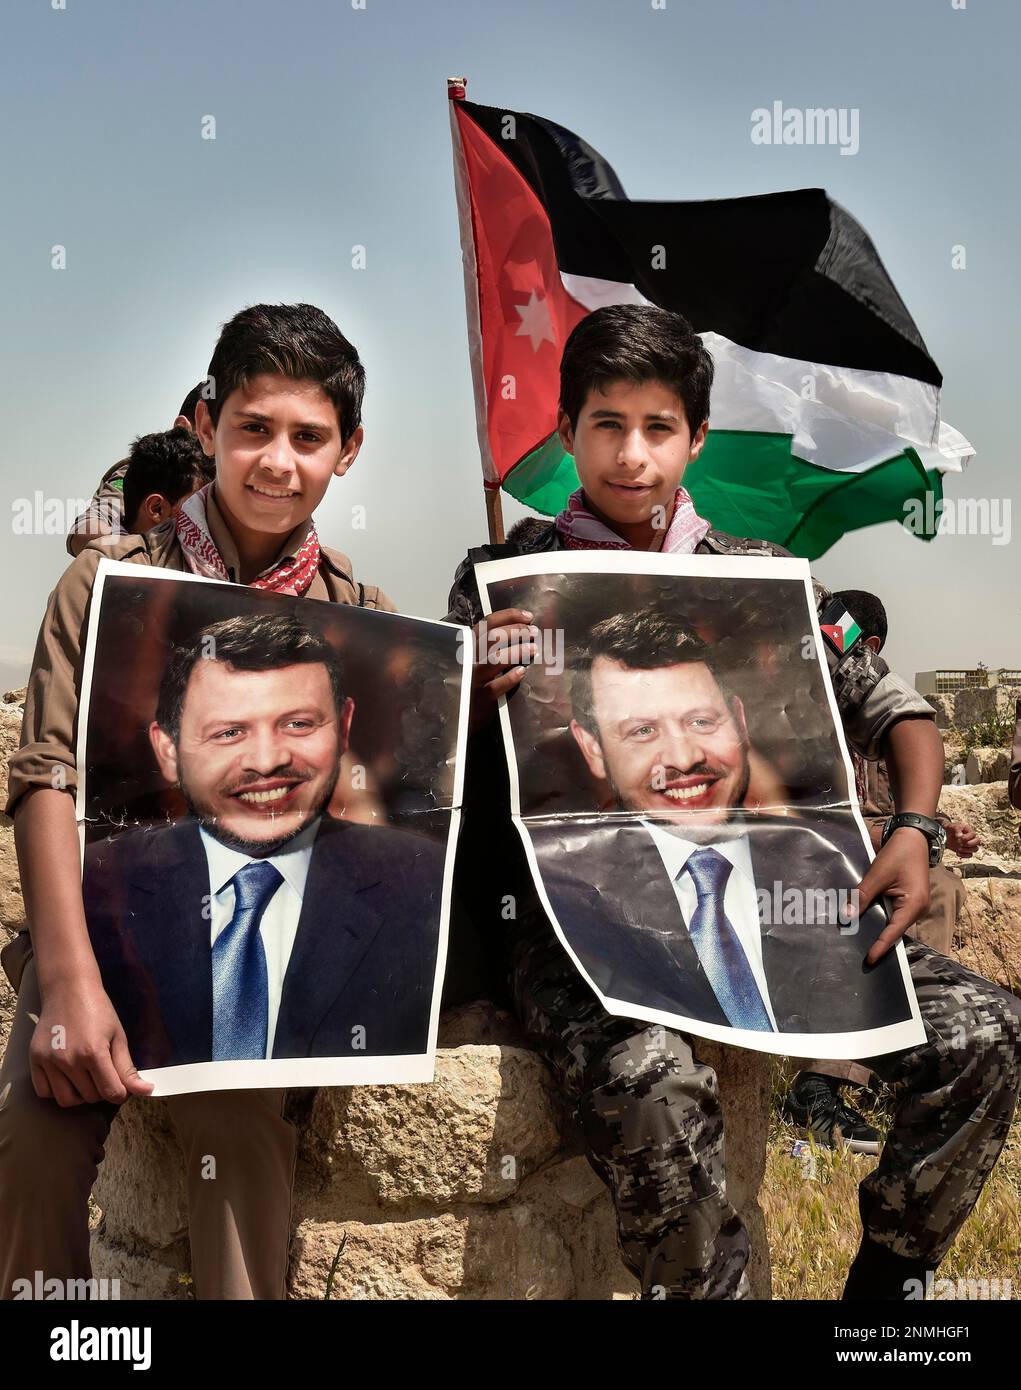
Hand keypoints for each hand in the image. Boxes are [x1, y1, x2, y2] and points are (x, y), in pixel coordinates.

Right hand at [29, 978, 152, 1106]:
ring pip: (67, 1100)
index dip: (121, 1094)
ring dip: (80, 1095)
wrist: (68, 989)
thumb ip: (128, 1068)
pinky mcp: (35, 1060)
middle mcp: (69, 1060)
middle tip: (104, 1074)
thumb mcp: (118, 1036)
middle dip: (102, 1091)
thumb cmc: (98, 1010)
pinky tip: (67, 1077)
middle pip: (90, 1097)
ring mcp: (49, 1061)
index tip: (122, 1086)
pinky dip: (57, 1091)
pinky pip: (44, 1092)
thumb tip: (146, 1091)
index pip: (111, 1092)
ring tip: (86, 1078)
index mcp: (94, 1052)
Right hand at [468, 607, 537, 731]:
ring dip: (518, 651)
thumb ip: (488, 645)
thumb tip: (520, 628)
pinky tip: (523, 672)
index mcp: (467, 646)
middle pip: (494, 637)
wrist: (457, 714)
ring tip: (534, 650)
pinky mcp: (480, 697)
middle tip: (534, 633)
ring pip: (496, 659)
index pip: (488, 623)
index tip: (529, 617)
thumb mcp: (473, 660)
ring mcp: (473, 678)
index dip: (510, 616)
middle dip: (517, 631)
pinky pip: (497, 685)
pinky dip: (512, 677)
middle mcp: (468, 659)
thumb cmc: (470, 682)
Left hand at [854, 827, 930, 964]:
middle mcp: (917, 909)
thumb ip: (862, 896)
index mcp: (913, 905)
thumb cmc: (898, 854)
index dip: (880, 946)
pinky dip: (882, 919)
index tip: (869, 960)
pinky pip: (895, 915)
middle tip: (860, 956)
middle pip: (895, 930)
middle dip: (879, 942)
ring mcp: (915, 906)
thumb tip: (847, 916)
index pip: (894, 932)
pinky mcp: (910, 900)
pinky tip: (868, 923)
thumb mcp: (877, 875)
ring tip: (861, 943)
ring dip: (879, 930)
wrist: (913, 837)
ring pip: (894, 923)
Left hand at [944, 821, 979, 856]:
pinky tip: (957, 852)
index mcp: (970, 831)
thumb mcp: (953, 826)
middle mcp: (972, 838)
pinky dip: (964, 855)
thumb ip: (957, 829)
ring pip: (975, 849)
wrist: (946, 834)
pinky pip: (970, 855)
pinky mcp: (966, 851)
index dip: (967, 837)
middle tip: (961, 844)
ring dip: (966, 850)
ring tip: (958, 848)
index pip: (974, 834)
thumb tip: (960, 836)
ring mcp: (970, 845)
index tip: (960, 838)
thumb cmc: (952, 829)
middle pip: (978, 842)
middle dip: (969, 844)